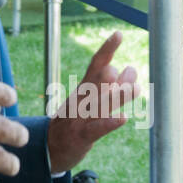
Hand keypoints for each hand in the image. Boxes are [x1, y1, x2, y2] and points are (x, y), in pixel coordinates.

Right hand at [47, 31, 138, 172]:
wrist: (48, 149)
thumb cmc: (74, 122)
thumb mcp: (92, 103)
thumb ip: (114, 88)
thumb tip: (132, 69)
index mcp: (83, 89)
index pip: (95, 65)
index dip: (107, 49)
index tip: (119, 33)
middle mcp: (81, 100)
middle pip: (94, 82)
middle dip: (108, 70)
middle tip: (127, 64)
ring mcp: (79, 118)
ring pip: (99, 104)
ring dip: (115, 95)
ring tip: (133, 87)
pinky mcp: (81, 136)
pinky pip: (97, 129)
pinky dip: (110, 123)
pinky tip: (123, 118)